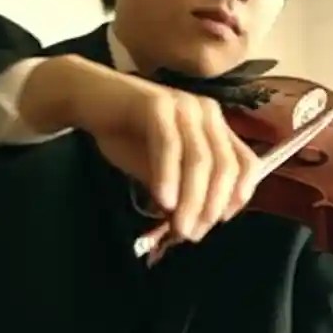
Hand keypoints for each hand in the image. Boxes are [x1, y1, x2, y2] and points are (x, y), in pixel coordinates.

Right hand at [50, 56, 260, 241]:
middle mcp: (206, 113)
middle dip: (211, 205)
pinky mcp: (156, 103)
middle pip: (224, 165)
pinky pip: (169, 145)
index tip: (220, 222)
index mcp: (214, 126)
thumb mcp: (160, 169)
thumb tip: (192, 226)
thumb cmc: (126, 134)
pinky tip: (163, 201)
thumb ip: (179, 190)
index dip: (238, 194)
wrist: (87, 98)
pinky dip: (168, 176)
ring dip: (192, 199)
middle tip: (193, 234)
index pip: (245, 162)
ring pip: (199, 159)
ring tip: (180, 227)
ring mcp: (183, 105)